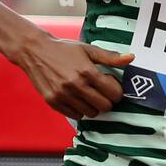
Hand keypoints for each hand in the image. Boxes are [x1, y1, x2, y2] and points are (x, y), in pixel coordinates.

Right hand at [18, 30, 134, 118]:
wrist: (34, 51)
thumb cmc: (63, 49)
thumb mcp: (87, 49)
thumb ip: (110, 56)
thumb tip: (131, 58)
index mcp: (87, 71)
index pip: (114, 93)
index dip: (116, 91)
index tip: (110, 85)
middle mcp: (75, 85)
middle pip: (104, 106)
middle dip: (107, 100)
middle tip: (101, 92)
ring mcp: (63, 95)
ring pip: (91, 113)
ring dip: (93, 106)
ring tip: (88, 94)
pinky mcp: (53, 102)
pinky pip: (75, 115)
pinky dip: (79, 109)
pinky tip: (76, 98)